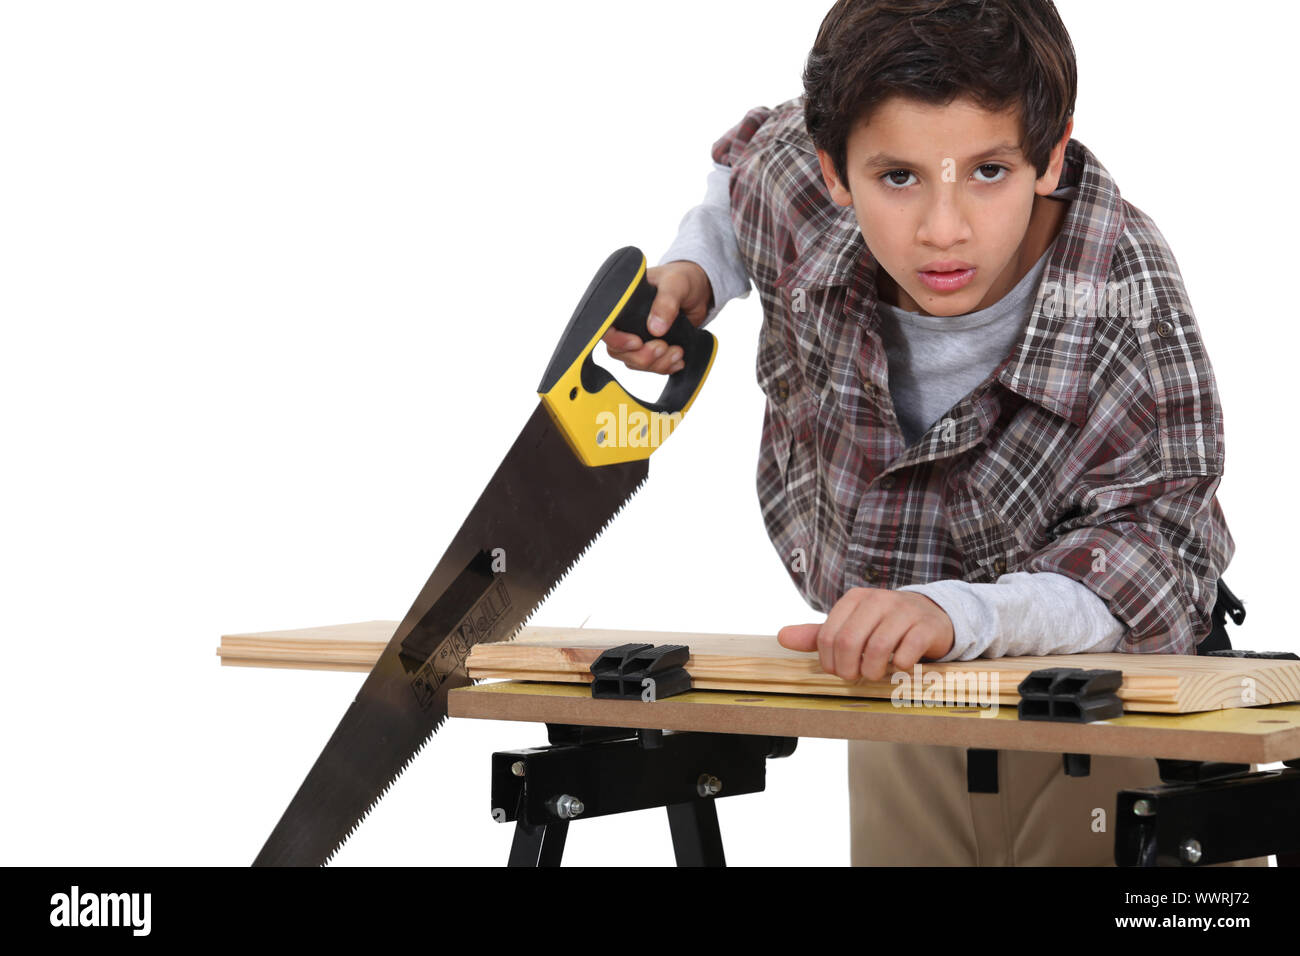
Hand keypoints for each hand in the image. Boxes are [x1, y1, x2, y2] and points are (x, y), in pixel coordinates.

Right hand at [601, 260, 713, 374]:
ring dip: (657, 363)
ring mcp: (638, 337)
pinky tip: (678, 360)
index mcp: (622, 304)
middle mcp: (625, 322)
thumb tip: (655, 328)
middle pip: (619, 351)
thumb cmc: (681, 278)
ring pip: (635, 362)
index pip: (606, 328)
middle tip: (663, 346)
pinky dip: (665, 367)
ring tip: (678, 351)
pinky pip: (651, 366)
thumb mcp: (675, 283)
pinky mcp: (652, 348)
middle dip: (642, 356)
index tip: (637, 342)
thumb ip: (666, 302)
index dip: (617, 340)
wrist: (699, 290)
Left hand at [777, 588, 955, 680]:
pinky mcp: (926, 626)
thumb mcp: (851, 626)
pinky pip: (907, 651)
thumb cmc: (884, 625)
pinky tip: (899, 667)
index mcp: (855, 598)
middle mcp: (878, 600)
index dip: (829, 661)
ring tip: (874, 674)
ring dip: (872, 670)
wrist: (932, 616)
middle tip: (854, 678)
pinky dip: (900, 666)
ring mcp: (904, 611)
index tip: (838, 672)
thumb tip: (782, 637)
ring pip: (877, 647)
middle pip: (849, 641)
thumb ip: (818, 635)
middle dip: (848, 668)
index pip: (829, 635)